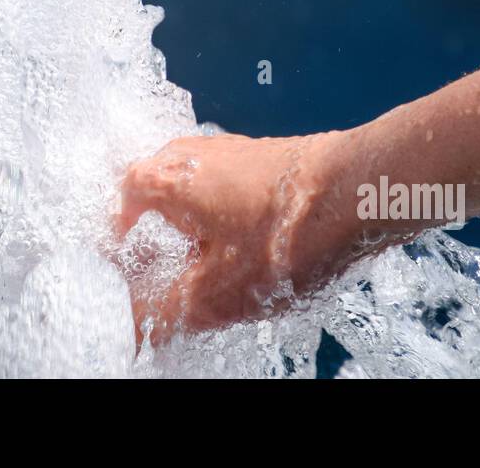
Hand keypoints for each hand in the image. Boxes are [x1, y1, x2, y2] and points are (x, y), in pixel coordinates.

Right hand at [113, 131, 353, 343]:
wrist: (359, 192)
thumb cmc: (285, 236)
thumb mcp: (215, 292)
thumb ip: (165, 313)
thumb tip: (135, 330)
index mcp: (169, 177)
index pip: (123, 196)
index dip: (120, 232)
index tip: (124, 258)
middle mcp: (196, 152)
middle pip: (157, 184)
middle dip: (153, 224)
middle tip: (160, 262)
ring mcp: (236, 150)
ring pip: (196, 182)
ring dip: (193, 219)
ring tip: (206, 258)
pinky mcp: (270, 156)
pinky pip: (230, 182)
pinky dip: (226, 211)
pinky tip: (248, 244)